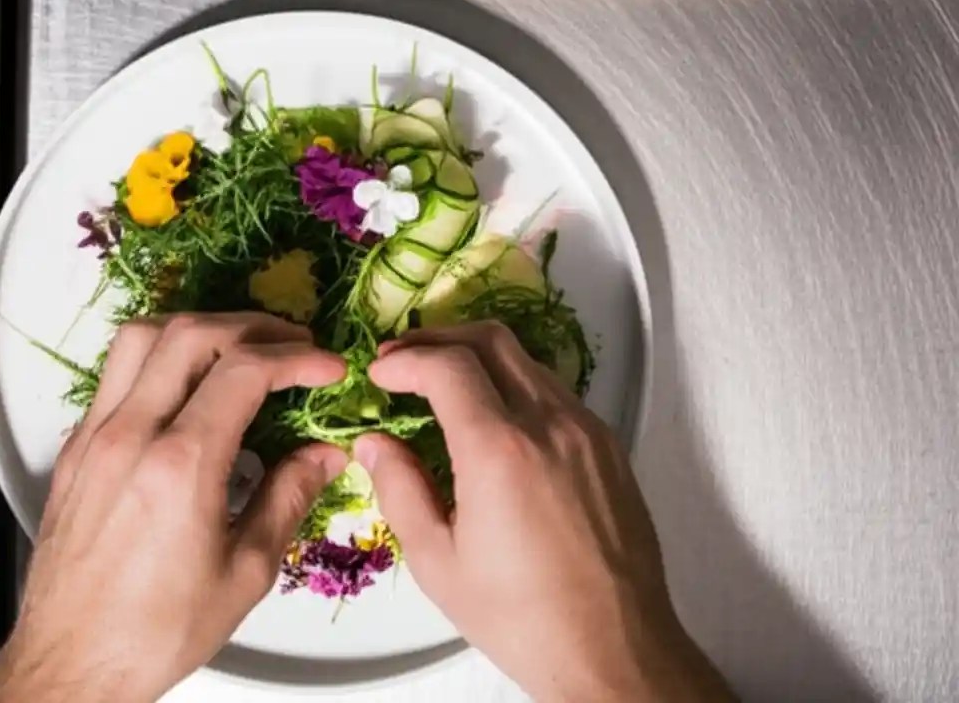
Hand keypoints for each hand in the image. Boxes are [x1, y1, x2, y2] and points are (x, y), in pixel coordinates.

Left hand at [0, 313, 346, 702]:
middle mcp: (129, 436)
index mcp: (178, 464)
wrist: (72, 662)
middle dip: (253, 328)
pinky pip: (114, 375)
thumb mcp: (245, 572)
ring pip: (140, 338)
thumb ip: (288, 497)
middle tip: (293, 346)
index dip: (296, 357)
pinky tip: (186, 388)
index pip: (243, 370)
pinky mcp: (74, 451)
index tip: (328, 368)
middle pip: (191, 334)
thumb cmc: (157, 631)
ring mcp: (93, 437)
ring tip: (238, 347)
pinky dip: (158, 359)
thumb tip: (325, 454)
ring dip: (197, 329)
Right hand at [356, 322, 733, 701]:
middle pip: (492, 341)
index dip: (405, 358)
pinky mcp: (610, 449)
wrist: (614, 650)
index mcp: (500, 450)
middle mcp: (550, 425)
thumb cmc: (520, 617)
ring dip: (480, 360)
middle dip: (439, 339)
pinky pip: (556, 393)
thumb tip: (373, 444)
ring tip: (444, 388)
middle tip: (404, 360)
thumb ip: (399, 489)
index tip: (379, 372)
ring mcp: (588, 432)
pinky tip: (494, 421)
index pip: (447, 365)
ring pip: (528, 363)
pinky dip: (516, 387)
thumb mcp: (437, 561)